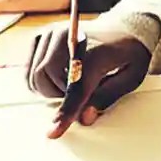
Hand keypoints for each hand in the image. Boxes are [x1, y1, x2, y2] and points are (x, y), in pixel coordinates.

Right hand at [28, 28, 150, 137]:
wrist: (121, 28)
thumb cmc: (128, 53)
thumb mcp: (131, 77)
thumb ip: (107, 97)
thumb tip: (84, 117)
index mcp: (97, 51)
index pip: (75, 86)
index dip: (65, 111)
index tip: (53, 132)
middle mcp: (69, 37)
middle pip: (46, 79)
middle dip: (59, 96)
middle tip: (79, 94)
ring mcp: (52, 34)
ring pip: (35, 75)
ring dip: (49, 88)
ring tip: (69, 83)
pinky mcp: (42, 36)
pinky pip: (29, 69)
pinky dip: (40, 80)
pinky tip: (57, 77)